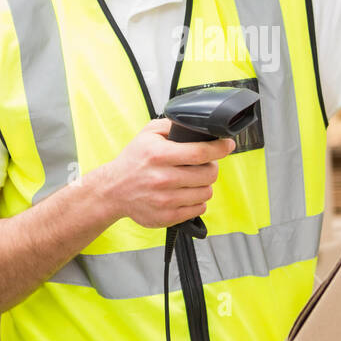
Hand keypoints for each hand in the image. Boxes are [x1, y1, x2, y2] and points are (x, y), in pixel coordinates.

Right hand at [97, 118, 235, 228]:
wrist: (113, 190)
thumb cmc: (133, 161)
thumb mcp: (147, 134)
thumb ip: (172, 124)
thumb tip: (197, 123)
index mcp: (159, 155)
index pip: (201, 152)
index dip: (220, 148)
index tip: (228, 145)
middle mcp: (162, 178)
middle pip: (208, 174)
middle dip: (211, 167)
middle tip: (202, 165)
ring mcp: (165, 200)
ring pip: (206, 193)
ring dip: (204, 185)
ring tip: (192, 180)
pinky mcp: (167, 217)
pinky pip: (198, 209)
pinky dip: (197, 201)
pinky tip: (186, 193)